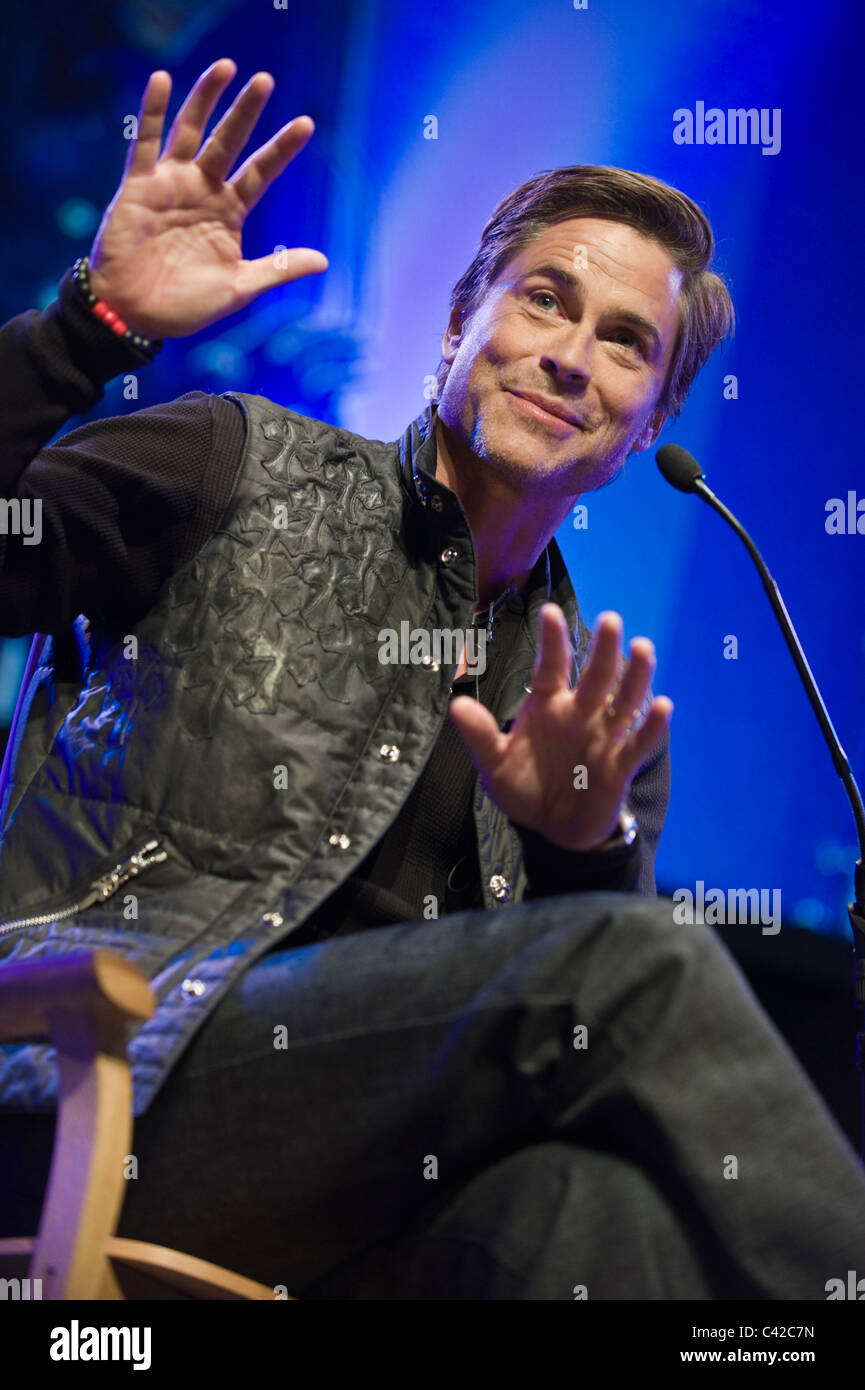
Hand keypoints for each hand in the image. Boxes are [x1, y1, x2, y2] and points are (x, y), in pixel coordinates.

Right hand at [87, 58, 327, 338]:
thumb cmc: (186, 305)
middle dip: (245, 112)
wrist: (136, 315)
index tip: (306, 124)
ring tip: (226, 66)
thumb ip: (278, 269)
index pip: (261, 172)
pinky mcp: (140, 187)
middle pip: (228, 142)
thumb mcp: (240, 287)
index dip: (282, 149)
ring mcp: (171, 185)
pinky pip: (146, 143)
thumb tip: (324, 261)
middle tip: (266, 81)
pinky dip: (154, 112)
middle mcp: (202, 191)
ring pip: (191, 131)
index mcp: (229, 213)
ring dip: (206, 98)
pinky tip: (163, 80)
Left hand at [449, 605, 672, 851]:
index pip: (551, 666)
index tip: (551, 611)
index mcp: (547, 705)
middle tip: (610, 620)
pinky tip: (662, 706)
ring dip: (635, 676)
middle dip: (603, 648)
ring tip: (643, 648)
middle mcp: (579, 712)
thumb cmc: (523, 789)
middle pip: (595, 675)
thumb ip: (481, 736)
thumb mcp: (496, 765)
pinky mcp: (620, 765)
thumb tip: (456, 706)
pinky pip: (639, 742)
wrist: (553, 830)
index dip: (552, 641)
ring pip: (623, 700)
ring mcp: (603, 736)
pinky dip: (652, 726)